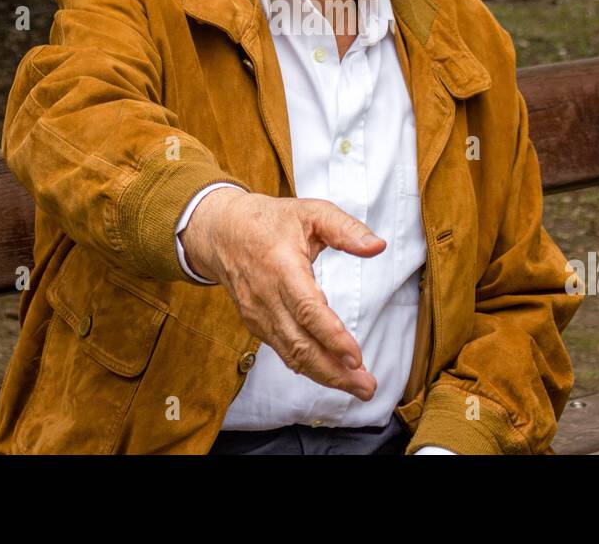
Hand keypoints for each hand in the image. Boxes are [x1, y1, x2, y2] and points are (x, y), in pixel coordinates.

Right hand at [180, 188, 385, 400]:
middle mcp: (267, 296)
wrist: (221, 231)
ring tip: (358, 386)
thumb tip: (377, 246)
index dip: (331, 336)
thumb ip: (346, 228)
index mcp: (282, 266)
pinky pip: (284, 351)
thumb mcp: (311, 212)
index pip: (307, 309)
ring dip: (326, 375)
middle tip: (367, 387)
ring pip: (292, 354)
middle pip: (300, 344)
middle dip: (335, 371)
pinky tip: (332, 373)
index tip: (355, 357)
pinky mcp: (255, 324)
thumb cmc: (269, 220)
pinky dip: (308, 366)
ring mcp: (258, 314)